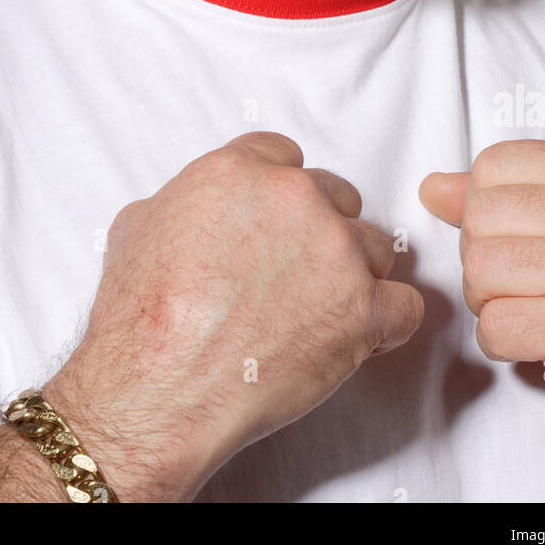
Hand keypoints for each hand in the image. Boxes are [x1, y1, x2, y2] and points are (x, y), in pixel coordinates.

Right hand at [51, 132, 422, 500]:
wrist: (156, 387)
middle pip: (337, 198)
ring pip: (374, 249)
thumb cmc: (140, 318)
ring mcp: (335, 251)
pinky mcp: (363, 308)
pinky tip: (359, 339)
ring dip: (354, 278)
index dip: (281, 195)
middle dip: (321, 234)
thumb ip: (184, 202)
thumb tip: (193, 214)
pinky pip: (406, 305)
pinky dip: (387, 324)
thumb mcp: (138, 225)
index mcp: (240, 170)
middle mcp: (294, 198)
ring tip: (319, 315)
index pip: (286, 156)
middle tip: (295, 276)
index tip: (277, 224)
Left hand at [419, 140, 544, 455]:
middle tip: (521, 284)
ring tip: (530, 310)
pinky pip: (494, 326)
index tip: (516, 237)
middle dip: (481, 259)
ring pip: (479, 270)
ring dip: (488, 303)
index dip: (484, 207)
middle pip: (479, 218)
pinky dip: (499, 342)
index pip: (494, 164)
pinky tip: (536, 340)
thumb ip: (503, 196)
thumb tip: (433, 187)